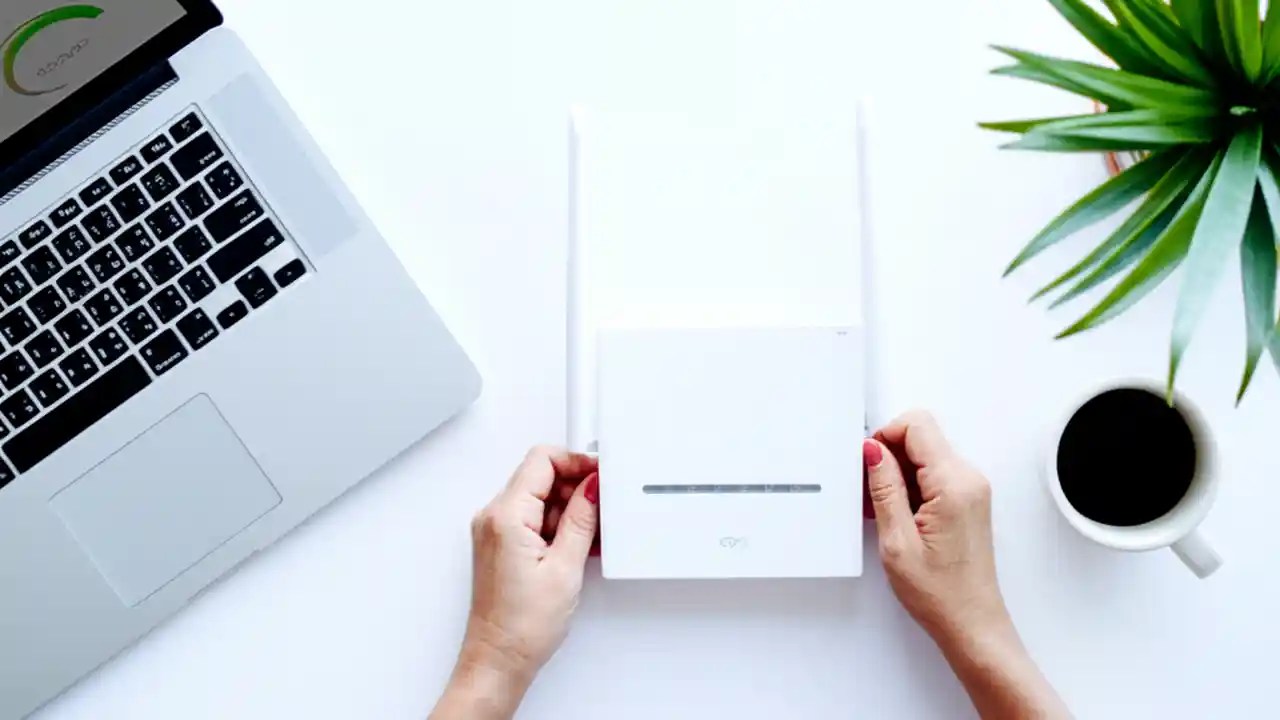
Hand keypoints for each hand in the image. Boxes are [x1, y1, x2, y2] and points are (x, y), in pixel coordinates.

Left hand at [431, 447, 599, 719]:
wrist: (499, 660)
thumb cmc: (522, 626)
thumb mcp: (566, 567)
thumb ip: (581, 519)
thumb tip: (592, 486)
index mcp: (506, 516)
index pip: (542, 459)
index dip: (576, 461)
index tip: (599, 474)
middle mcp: (493, 518)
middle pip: (540, 476)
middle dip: (575, 487)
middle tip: (601, 508)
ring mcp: (494, 531)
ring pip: (539, 498)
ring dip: (568, 510)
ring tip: (591, 537)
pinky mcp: (501, 545)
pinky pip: (532, 519)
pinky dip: (557, 526)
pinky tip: (577, 547)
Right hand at [863, 411, 1007, 643]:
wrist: (971, 623)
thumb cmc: (939, 593)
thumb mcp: (897, 540)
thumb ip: (884, 487)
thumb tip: (873, 450)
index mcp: (954, 484)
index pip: (917, 425)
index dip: (885, 436)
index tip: (868, 464)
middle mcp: (969, 479)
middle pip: (921, 438)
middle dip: (888, 457)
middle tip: (870, 493)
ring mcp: (971, 489)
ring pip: (925, 456)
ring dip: (897, 475)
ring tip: (882, 512)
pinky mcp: (967, 500)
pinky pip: (933, 475)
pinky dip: (910, 488)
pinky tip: (897, 516)